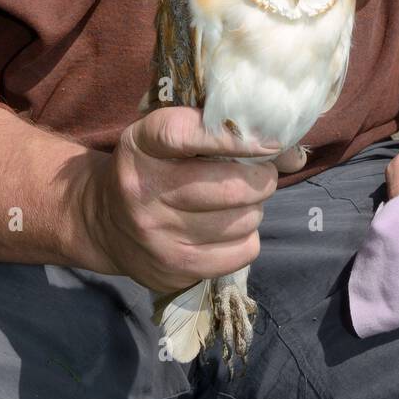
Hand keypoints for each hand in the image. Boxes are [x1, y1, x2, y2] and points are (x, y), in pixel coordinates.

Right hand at [81, 104, 281, 292]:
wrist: (103, 220)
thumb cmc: (150, 166)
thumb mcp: (166, 136)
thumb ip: (219, 131)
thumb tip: (295, 154)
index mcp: (142, 145)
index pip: (187, 134)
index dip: (233, 136)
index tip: (268, 140)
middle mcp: (146, 190)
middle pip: (230, 185)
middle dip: (262, 177)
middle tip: (261, 173)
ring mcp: (160, 235)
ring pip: (243, 219)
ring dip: (253, 207)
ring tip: (238, 201)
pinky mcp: (176, 268)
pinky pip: (242, 251)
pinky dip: (247, 237)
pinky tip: (229, 228)